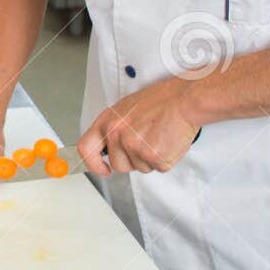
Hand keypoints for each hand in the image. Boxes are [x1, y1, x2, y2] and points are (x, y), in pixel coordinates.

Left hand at [77, 76, 201, 176]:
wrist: (184, 100)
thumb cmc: (160, 100)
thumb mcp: (126, 108)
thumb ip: (114, 127)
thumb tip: (108, 145)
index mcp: (108, 121)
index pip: (86, 148)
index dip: (93, 163)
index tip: (103, 169)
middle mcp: (117, 135)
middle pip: (118, 165)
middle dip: (132, 160)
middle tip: (147, 141)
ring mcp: (135, 147)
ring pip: (140, 168)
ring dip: (150, 159)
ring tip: (159, 137)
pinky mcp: (153, 157)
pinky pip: (157, 168)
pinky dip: (165, 159)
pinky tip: (168, 141)